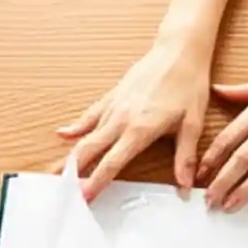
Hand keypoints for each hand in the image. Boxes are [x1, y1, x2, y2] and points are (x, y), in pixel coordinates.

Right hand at [57, 43, 209, 201]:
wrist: (179, 50)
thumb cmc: (188, 84)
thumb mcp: (193, 123)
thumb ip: (185, 156)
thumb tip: (186, 185)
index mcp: (139, 129)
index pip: (112, 163)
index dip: (96, 182)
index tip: (84, 197)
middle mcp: (121, 119)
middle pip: (88, 150)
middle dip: (71, 172)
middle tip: (58, 190)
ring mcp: (113, 107)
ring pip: (85, 135)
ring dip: (69, 155)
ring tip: (54, 171)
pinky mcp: (112, 96)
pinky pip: (89, 115)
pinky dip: (75, 126)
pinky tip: (62, 134)